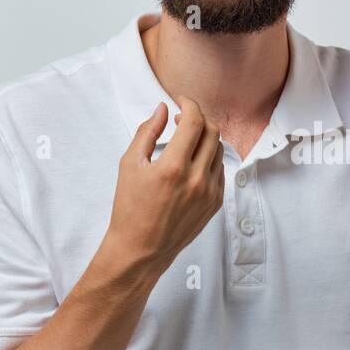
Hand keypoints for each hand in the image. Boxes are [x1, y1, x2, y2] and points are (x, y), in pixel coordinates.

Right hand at [94, 95, 224, 282]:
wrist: (141, 248)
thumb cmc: (130, 207)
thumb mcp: (129, 164)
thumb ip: (147, 131)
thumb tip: (162, 108)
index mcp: (173, 167)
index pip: (194, 122)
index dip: (189, 104)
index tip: (181, 101)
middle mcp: (196, 179)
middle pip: (212, 132)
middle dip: (198, 119)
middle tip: (182, 120)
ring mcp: (209, 192)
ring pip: (219, 151)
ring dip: (204, 138)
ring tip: (186, 142)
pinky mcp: (215, 203)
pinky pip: (220, 170)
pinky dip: (209, 159)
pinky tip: (192, 163)